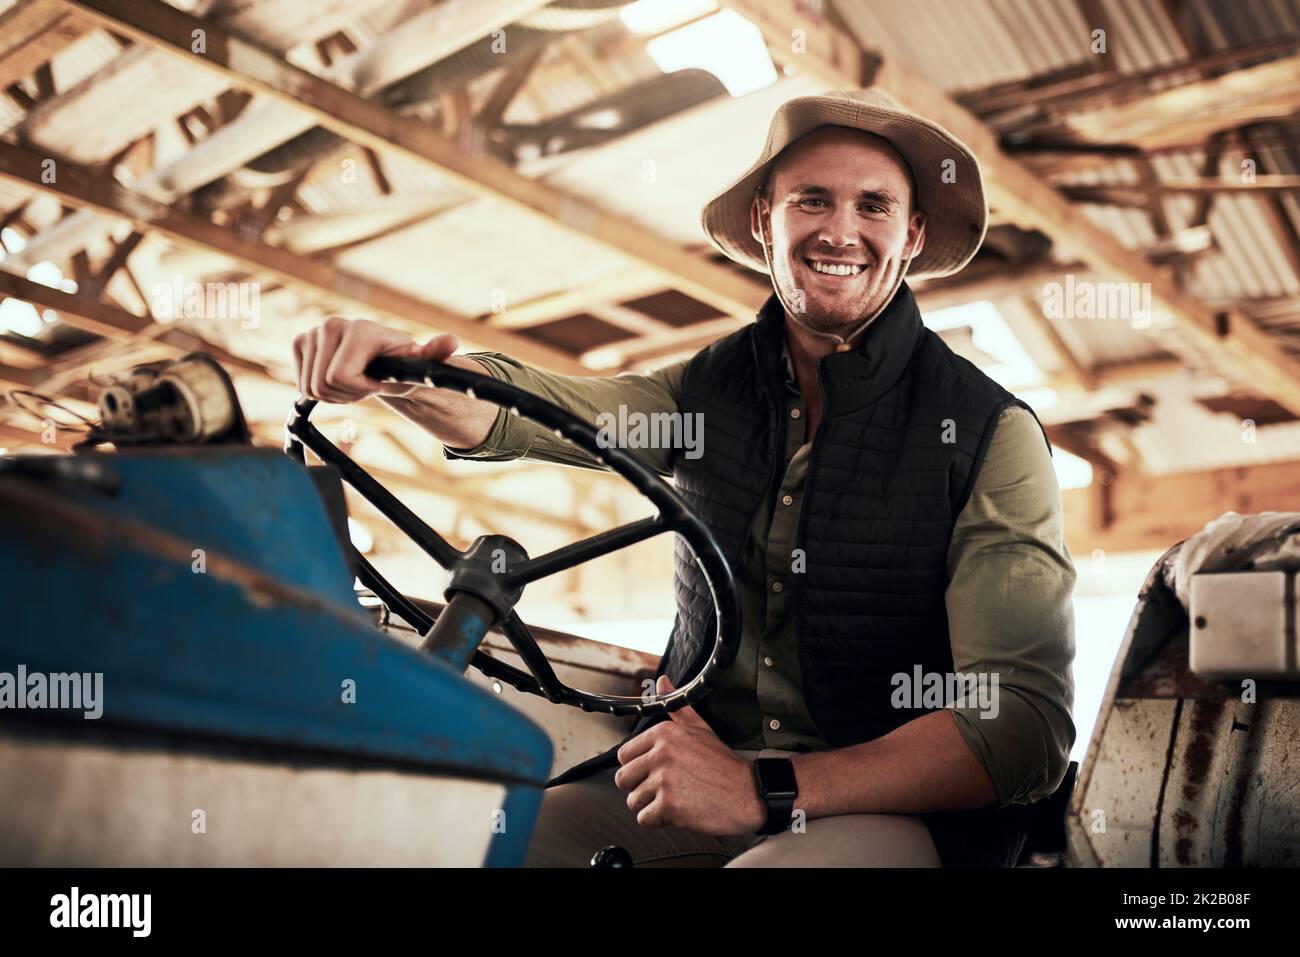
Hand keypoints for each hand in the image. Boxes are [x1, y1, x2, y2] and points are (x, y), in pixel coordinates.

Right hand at [292, 317, 459, 401]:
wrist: (384, 362)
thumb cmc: (401, 364)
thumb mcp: (419, 363)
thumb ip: (434, 353)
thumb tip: (451, 342)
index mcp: (359, 329)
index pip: (340, 377)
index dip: (360, 389)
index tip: (377, 382)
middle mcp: (332, 324)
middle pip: (323, 384)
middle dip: (347, 393)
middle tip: (365, 383)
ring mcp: (313, 332)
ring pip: (310, 387)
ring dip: (334, 394)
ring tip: (354, 380)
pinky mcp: (300, 342)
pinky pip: (301, 385)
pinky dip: (319, 390)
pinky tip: (338, 378)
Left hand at [614, 676, 765, 834]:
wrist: (748, 794)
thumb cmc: (724, 765)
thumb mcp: (701, 730)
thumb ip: (677, 708)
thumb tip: (662, 682)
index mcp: (664, 734)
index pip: (623, 755)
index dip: (638, 768)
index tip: (655, 772)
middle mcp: (661, 753)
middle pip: (623, 779)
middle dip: (640, 788)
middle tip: (664, 789)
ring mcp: (664, 780)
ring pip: (633, 801)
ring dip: (651, 806)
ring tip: (675, 799)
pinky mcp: (669, 805)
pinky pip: (645, 819)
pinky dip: (659, 821)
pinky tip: (678, 812)